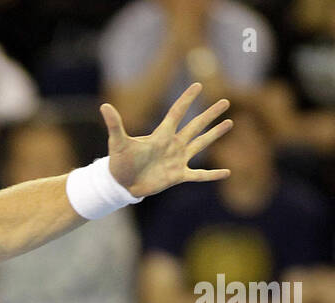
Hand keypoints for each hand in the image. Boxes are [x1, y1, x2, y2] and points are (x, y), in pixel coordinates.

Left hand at [102, 82, 231, 198]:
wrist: (120, 184)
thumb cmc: (119, 163)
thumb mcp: (118, 143)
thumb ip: (115, 125)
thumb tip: (104, 106)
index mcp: (161, 135)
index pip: (176, 113)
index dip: (186, 99)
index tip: (198, 85)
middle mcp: (172, 144)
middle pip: (195, 125)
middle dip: (210, 114)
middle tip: (225, 101)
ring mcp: (177, 159)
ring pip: (201, 144)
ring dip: (215, 135)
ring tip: (230, 123)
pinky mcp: (178, 176)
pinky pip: (199, 175)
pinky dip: (212, 175)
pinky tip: (227, 172)